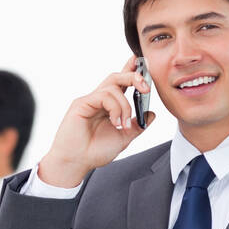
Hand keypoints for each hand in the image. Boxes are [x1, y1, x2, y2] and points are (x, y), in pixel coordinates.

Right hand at [37, 53, 155, 186]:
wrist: (76, 163)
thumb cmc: (94, 152)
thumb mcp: (123, 138)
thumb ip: (137, 125)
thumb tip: (151, 114)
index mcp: (109, 106)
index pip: (122, 83)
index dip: (133, 71)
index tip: (145, 64)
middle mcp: (99, 100)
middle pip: (117, 77)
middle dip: (135, 77)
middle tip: (146, 88)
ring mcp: (90, 100)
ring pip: (113, 86)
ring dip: (125, 105)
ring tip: (123, 124)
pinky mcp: (82, 103)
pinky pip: (104, 96)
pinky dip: (115, 108)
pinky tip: (115, 122)